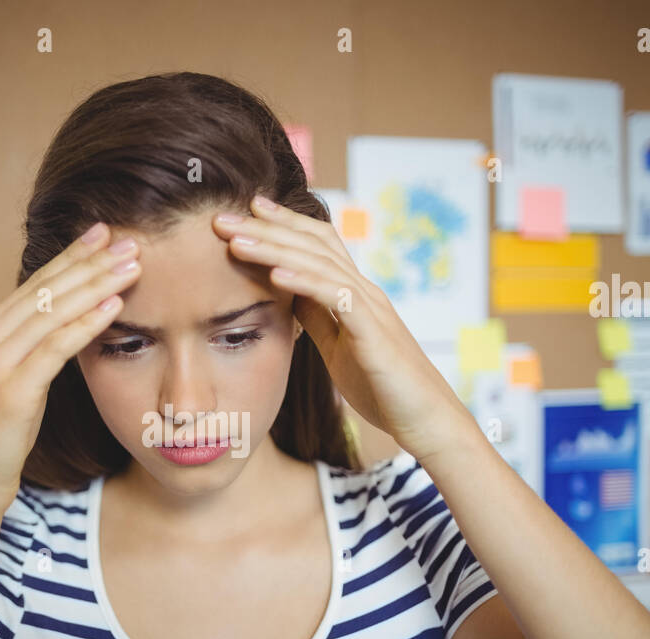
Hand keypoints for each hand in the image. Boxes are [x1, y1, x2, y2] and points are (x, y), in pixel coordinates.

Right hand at [0, 223, 142, 513]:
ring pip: (52, 311)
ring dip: (96, 284)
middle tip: (128, 238)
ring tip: (131, 264)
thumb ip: (27, 353)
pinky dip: (86, 323)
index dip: (71, 257)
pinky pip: (55, 347)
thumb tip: (62, 327)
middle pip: (45, 289)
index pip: (35, 285)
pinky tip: (114, 306)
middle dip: (90, 261)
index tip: (103, 234)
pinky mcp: (11, 391)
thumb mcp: (9, 385)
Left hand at [211, 195, 475, 461]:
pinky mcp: (373, 334)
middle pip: (313, 245)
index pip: (318, 244)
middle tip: (223, 216)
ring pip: (320, 265)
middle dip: (267, 227)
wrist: (426, 419)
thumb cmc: (384, 388)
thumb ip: (317, 317)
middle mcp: (364, 292)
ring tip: (237, 240)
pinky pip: (336, 299)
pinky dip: (303, 282)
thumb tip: (286, 292)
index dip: (283, 224)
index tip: (248, 209)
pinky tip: (274, 274)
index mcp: (355, 294)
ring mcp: (370, 309)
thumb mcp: (339, 347)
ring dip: (275, 249)